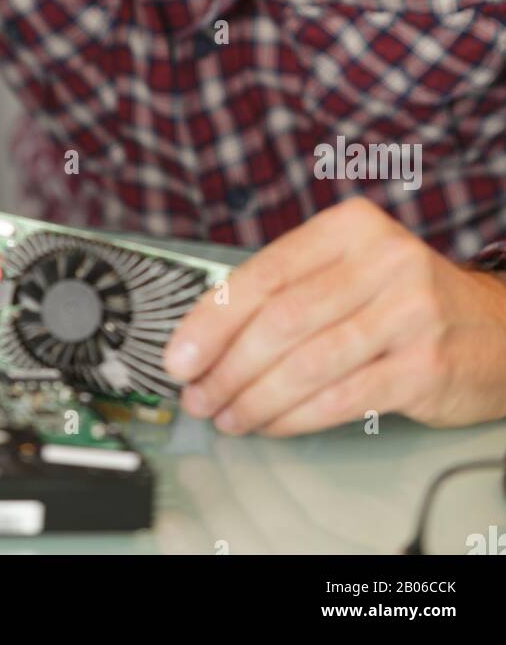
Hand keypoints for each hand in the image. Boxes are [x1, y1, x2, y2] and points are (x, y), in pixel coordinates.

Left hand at [163, 196, 505, 435]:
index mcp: (350, 227)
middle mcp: (382, 260)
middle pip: (280, 320)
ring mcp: (408, 312)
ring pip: (306, 362)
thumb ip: (290, 287)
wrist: (496, 329)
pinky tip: (271, 425)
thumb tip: (206, 334)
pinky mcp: (425, 365)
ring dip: (254, 398)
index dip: (212, 320)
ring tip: (228, 416)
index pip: (263, 273)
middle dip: (227, 367)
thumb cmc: (404, 300)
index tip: (179, 356)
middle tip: (199, 396)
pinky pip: (341, 397)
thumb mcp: (351, 269)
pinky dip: (294, 417)